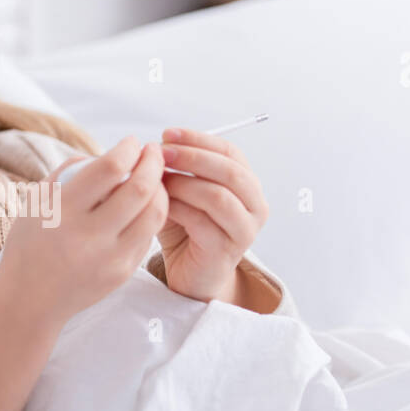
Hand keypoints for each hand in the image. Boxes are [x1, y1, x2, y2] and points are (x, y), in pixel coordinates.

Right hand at [0, 137, 167, 327]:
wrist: (29, 299)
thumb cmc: (31, 242)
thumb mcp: (37, 201)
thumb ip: (70, 171)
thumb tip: (109, 153)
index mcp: (62, 211)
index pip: (109, 168)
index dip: (128, 149)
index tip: (131, 142)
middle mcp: (87, 235)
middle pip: (139, 189)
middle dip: (153, 163)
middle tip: (153, 152)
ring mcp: (109, 258)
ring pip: (154, 213)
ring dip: (160, 189)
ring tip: (154, 179)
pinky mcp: (122, 273)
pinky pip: (148, 236)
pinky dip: (151, 215)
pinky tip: (145, 206)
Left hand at [155, 126, 269, 303]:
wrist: (191, 275)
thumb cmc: (186, 230)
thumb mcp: (182, 193)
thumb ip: (178, 169)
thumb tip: (154, 145)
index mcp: (248, 185)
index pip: (230, 152)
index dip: (199, 139)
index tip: (167, 134)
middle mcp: (255, 206)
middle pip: (229, 171)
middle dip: (192, 157)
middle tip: (161, 153)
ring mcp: (245, 230)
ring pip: (218, 196)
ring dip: (184, 183)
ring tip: (158, 180)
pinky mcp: (226, 251)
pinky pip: (202, 222)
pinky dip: (178, 208)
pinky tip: (160, 204)